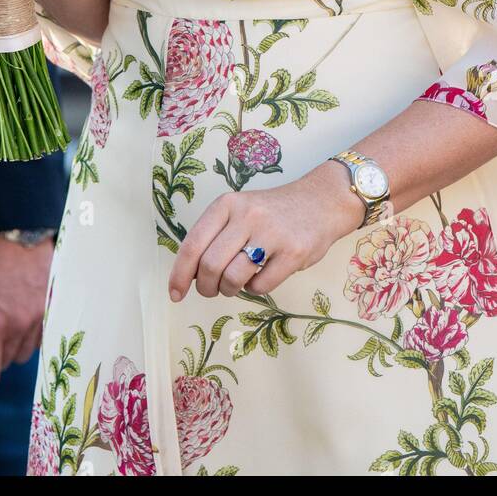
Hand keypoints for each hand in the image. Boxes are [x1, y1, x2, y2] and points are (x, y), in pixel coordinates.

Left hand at [0, 233, 53, 383]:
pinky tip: (21, 314)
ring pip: (25, 353)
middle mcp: (19, 326)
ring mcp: (39, 317)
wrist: (18, 233)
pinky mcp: (53, 308)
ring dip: (12, 346)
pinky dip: (29, 334)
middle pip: (7, 364)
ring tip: (5, 321)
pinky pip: (41, 337)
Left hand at [167, 162, 365, 300]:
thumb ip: (215, 236)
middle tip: (212, 290)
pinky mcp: (293, 253)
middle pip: (210, 266)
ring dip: (229, 290)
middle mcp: (247, 215)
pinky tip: (261, 276)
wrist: (321, 202)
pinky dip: (255, 289)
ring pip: (233, 278)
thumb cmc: (273, 212)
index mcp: (227, 204)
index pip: (192, 244)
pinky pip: (260, 286)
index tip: (175, 293)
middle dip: (206, 287)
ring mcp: (271, 234)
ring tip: (236, 284)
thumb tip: (190, 275)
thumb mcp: (239, 211)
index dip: (179, 274)